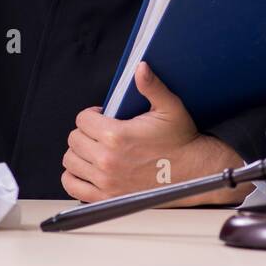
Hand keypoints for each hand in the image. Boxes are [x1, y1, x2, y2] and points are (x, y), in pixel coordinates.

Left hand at [61, 61, 254, 207]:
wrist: (194, 172)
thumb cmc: (181, 141)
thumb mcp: (169, 107)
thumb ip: (151, 86)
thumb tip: (141, 67)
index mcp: (116, 136)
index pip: (82, 120)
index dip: (91, 115)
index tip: (102, 117)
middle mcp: (106, 160)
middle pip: (74, 139)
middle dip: (85, 132)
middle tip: (100, 132)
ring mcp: (105, 181)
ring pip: (71, 161)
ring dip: (79, 153)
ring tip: (95, 148)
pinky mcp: (106, 197)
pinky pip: (73, 186)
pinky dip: (74, 176)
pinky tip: (87, 169)